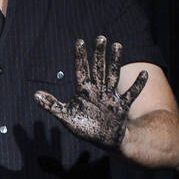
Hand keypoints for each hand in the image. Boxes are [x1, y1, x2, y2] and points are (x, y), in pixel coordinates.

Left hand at [34, 35, 146, 150]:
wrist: (105, 141)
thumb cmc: (86, 128)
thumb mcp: (66, 117)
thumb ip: (52, 106)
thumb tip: (34, 95)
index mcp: (83, 91)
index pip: (81, 69)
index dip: (80, 56)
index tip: (79, 41)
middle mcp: (97, 90)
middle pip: (98, 68)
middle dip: (99, 54)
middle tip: (101, 38)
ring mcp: (110, 96)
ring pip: (113, 75)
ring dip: (115, 61)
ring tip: (117, 46)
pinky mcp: (122, 106)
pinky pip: (131, 94)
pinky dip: (137, 85)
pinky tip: (144, 74)